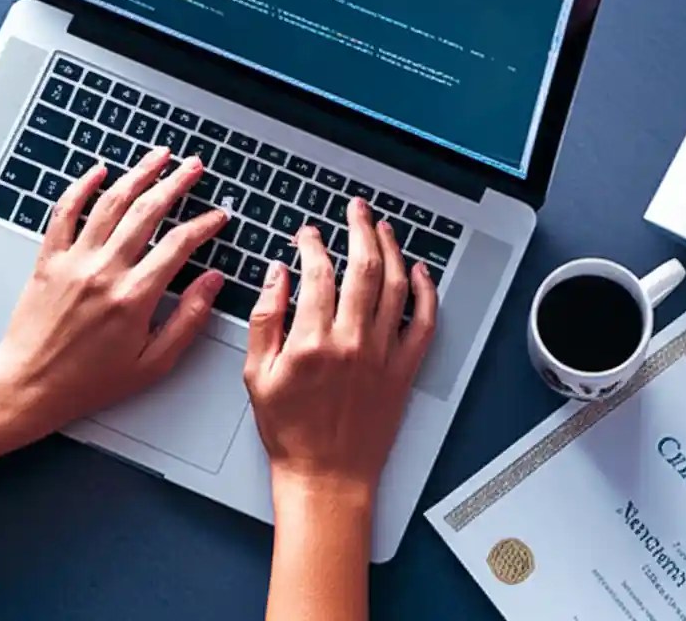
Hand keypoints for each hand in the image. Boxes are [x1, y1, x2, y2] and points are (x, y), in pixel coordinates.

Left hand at [0, 147, 227, 435]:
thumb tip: (213, 283)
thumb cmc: (90, 381)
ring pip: (111, 203)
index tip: (219, 216)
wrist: (29, 385)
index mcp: (134, 297)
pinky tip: (98, 171)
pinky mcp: (49, 260)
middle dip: (177, 183)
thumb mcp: (154, 362)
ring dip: (138, 174)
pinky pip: (65, 212)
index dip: (206, 224)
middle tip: (194, 167)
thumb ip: (189, 319)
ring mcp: (74, 261)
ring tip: (159, 156)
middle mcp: (105, 271)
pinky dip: (81, 187)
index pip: (180, 244)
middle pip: (148, 211)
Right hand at [243, 198, 437, 502]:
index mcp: (312, 342)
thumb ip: (266, 319)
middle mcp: (352, 343)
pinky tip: (421, 272)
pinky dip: (427, 293)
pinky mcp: (404, 371)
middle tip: (356, 210)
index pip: (317, 273)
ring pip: (396, 287)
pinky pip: (424, 323)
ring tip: (384, 228)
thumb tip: (276, 276)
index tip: (308, 234)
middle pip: (364, 268)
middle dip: (360, 229)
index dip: (312, 244)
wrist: (326, 476)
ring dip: (393, 250)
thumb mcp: (257, 375)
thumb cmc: (290, 432)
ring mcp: (383, 355)